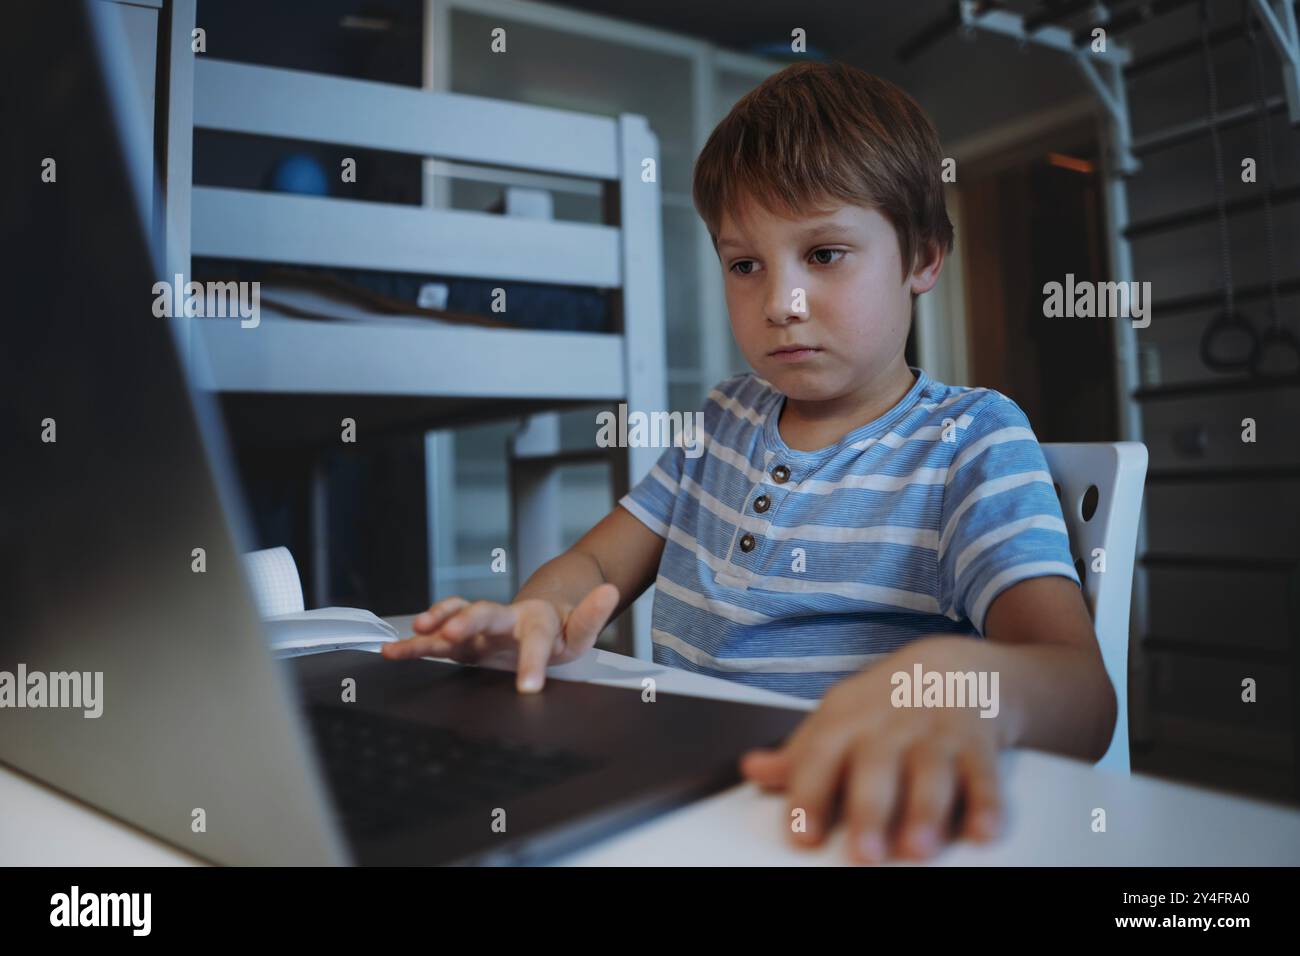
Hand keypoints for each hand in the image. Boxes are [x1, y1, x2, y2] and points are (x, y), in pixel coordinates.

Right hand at [380, 583, 619, 693]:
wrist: (538, 615)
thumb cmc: (559, 629)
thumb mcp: (581, 629)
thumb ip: (592, 617)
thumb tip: (610, 591)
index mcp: (538, 620)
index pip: (536, 640)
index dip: (531, 662)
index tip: (527, 688)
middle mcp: (505, 618)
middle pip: (487, 613)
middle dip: (468, 622)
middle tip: (453, 634)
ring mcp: (481, 626)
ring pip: (455, 620)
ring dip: (435, 625)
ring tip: (415, 633)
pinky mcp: (462, 637)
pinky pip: (437, 633)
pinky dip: (416, 641)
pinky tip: (394, 650)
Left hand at [739, 661, 1003, 863]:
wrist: (952, 667)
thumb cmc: (884, 705)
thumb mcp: (838, 719)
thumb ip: (801, 753)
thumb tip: (752, 769)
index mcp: (846, 720)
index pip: (819, 756)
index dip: (808, 796)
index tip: (802, 835)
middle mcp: (889, 725)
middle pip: (876, 766)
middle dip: (870, 811)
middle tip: (865, 854)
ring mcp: (935, 731)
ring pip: (930, 772)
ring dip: (925, 811)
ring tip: (917, 849)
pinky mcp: (977, 741)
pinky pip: (984, 773)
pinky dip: (987, 803)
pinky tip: (983, 832)